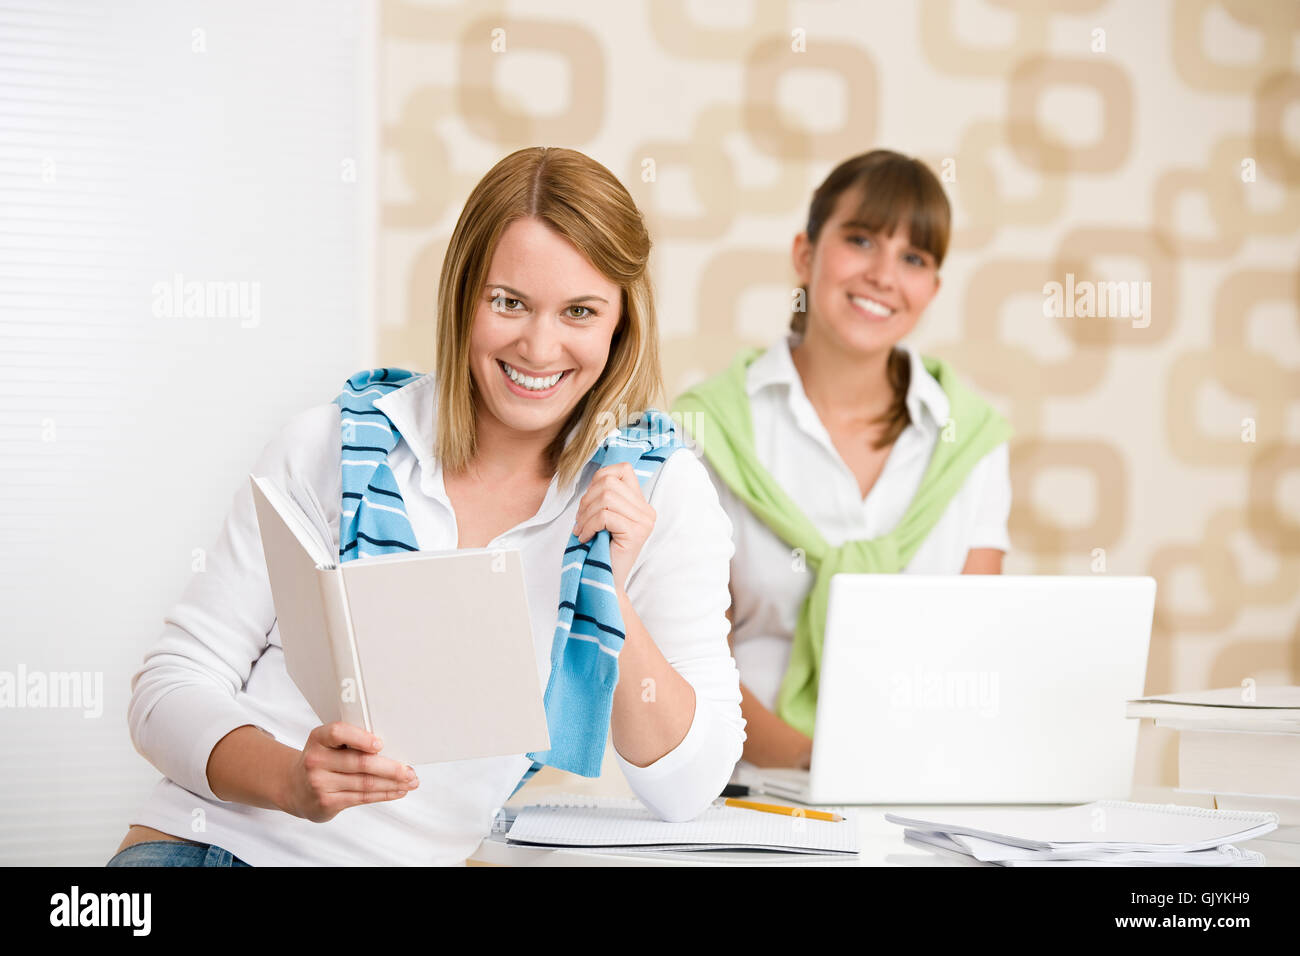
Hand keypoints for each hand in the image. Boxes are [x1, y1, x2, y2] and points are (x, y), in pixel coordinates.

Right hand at [284, 722, 417, 822]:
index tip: (380, 744)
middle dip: (390, 768)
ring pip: (365, 783)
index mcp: (318, 738)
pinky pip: (362, 797)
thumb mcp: (327, 745)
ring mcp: (320, 783)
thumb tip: (393, 747)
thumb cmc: (322, 760)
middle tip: (410, 770)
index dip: (360, 738)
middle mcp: (316, 760)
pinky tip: (398, 791)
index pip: (338, 733)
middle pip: (360, 763)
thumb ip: (351, 742)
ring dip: (393, 783)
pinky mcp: (327, 802)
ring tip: (411, 782)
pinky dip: (384, 794)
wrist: (294, 787)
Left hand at [573, 462, 655, 595]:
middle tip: (580, 520)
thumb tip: (594, 478)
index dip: (600, 478)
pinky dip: (589, 525)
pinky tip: (585, 538)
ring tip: (582, 529)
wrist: (604, 582)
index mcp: (641, 504)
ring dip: (586, 514)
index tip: (589, 501)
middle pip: (610, 482)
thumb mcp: (603, 518)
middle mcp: (647, 511)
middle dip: (587, 499)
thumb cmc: (599, 549)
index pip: (623, 470)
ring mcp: (644, 522)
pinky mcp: (635, 533)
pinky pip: (605, 516)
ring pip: (606, 497)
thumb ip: (604, 496)